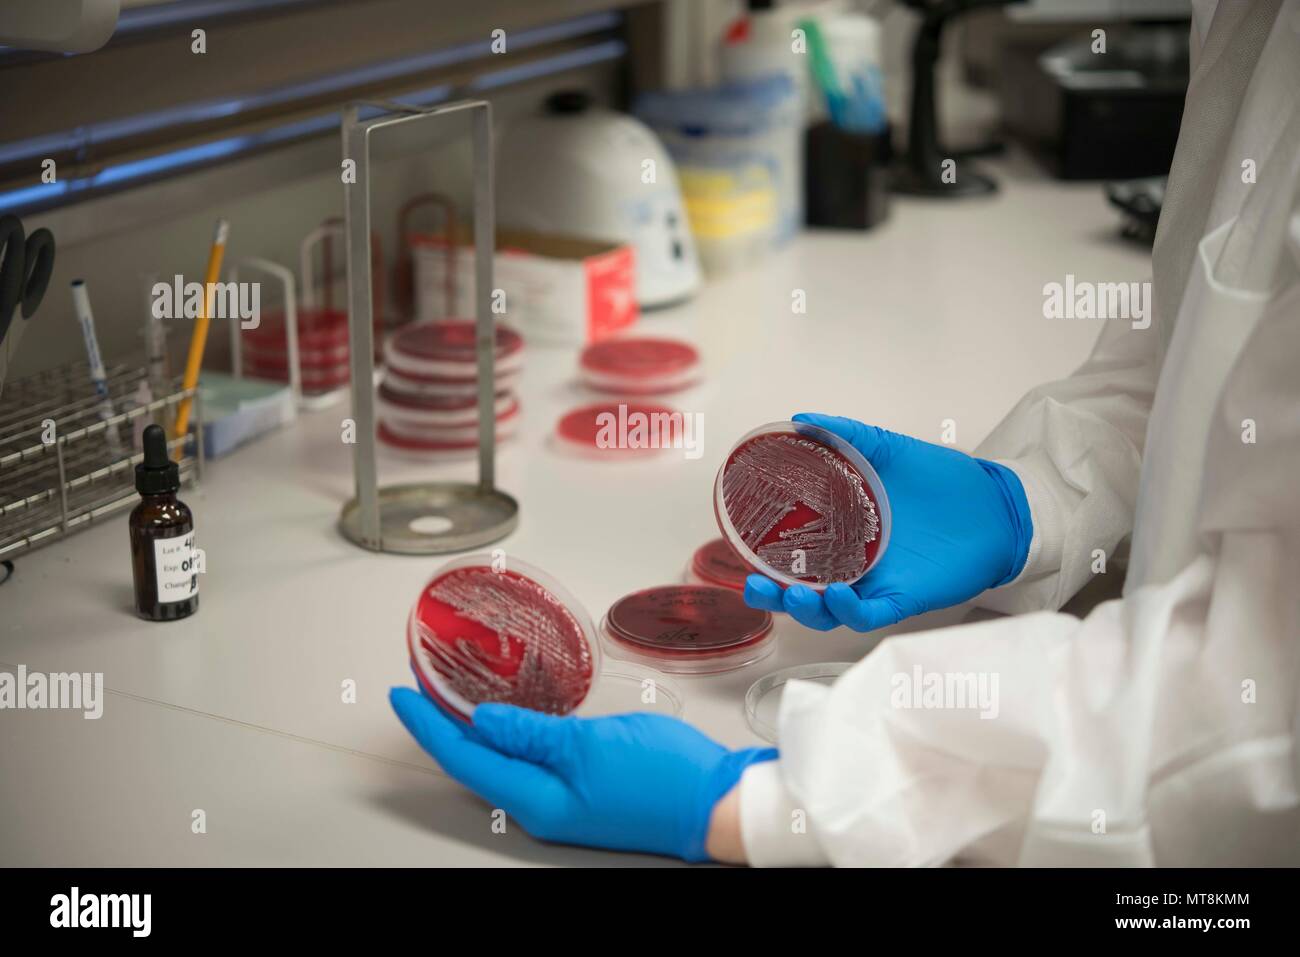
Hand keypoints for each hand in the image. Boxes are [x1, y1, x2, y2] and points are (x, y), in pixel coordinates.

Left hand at [390, 688, 774, 861]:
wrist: (716, 803)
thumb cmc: (660, 777)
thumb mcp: (588, 746)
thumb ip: (531, 733)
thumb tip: (483, 720)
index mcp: (536, 799)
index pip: (464, 759)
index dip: (429, 725)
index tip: (402, 693)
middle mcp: (541, 804)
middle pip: (475, 763)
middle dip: (442, 725)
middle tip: (420, 686)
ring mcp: (563, 798)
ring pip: (501, 761)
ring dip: (473, 728)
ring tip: (450, 694)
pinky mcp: (583, 786)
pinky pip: (529, 760)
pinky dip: (508, 733)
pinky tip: (506, 715)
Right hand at [745, 412, 1031, 631]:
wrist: (995, 502)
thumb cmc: (941, 480)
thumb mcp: (887, 450)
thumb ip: (846, 436)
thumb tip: (801, 419)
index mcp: (841, 534)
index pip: (793, 554)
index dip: (763, 559)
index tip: (740, 552)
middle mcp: (853, 564)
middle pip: (801, 591)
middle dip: (773, 596)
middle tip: (754, 585)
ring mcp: (876, 583)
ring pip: (829, 611)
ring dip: (806, 607)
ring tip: (791, 593)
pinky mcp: (903, 597)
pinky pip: (870, 614)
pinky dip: (851, 610)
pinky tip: (839, 595)